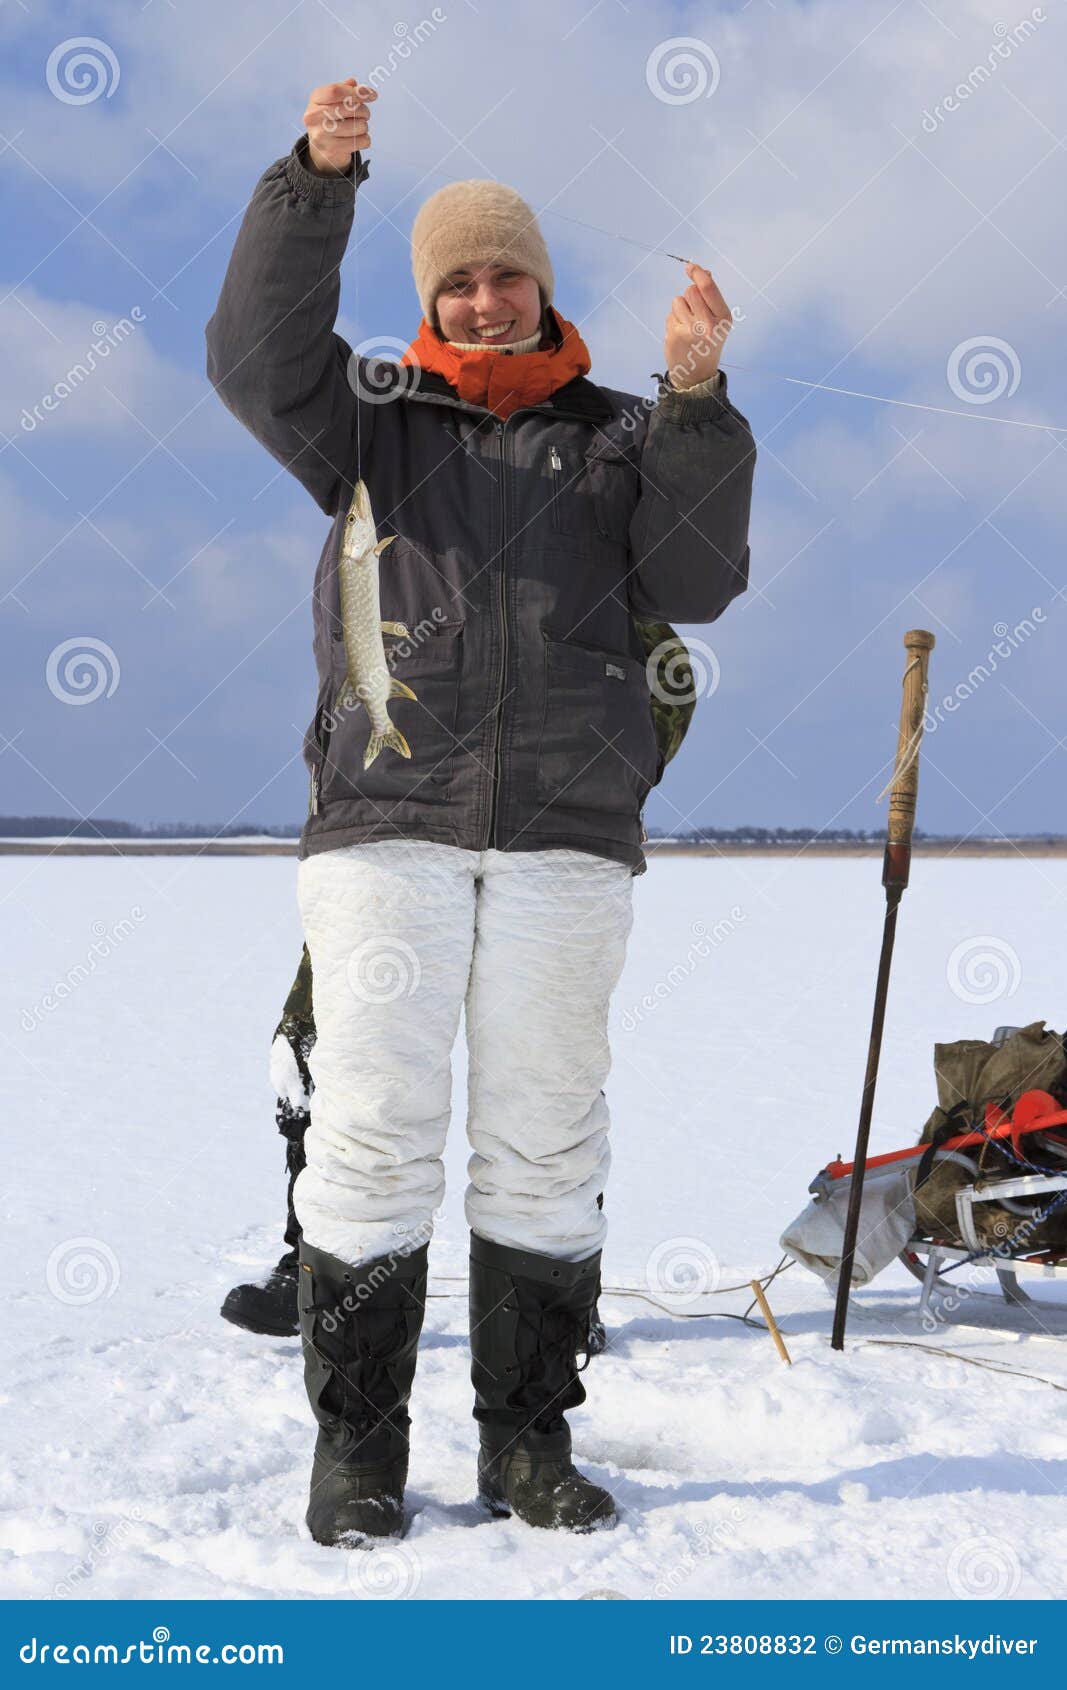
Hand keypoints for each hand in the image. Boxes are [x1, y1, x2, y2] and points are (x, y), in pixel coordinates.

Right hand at [304, 78, 376, 175]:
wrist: (321, 149)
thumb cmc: (331, 119)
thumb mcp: (334, 100)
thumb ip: (346, 90)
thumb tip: (364, 90)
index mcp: (315, 99)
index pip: (336, 91)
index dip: (357, 92)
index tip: (373, 95)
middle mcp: (314, 117)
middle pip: (351, 108)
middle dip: (364, 111)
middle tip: (364, 115)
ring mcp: (321, 135)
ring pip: (359, 126)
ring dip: (364, 126)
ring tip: (358, 128)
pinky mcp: (331, 151)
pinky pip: (361, 141)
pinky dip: (365, 140)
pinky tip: (357, 140)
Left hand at [664, 261, 731, 388]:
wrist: (697, 374)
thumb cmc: (709, 342)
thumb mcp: (718, 320)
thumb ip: (711, 297)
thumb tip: (704, 272)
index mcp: (723, 318)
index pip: (707, 287)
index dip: (697, 272)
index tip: (689, 266)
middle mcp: (708, 324)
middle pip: (691, 290)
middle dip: (690, 295)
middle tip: (694, 312)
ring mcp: (690, 331)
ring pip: (678, 301)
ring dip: (681, 308)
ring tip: (688, 325)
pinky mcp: (674, 336)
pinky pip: (670, 315)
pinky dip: (674, 321)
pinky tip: (681, 334)